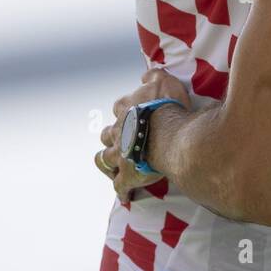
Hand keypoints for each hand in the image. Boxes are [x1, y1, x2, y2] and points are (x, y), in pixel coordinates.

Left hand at [96, 68, 191, 202]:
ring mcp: (119, 153)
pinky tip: (125, 195)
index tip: (134, 113)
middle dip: (112, 137)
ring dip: (108, 161)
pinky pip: (119, 185)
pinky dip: (121, 190)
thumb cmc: (167, 106)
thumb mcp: (164, 81)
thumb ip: (153, 76)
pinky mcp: (126, 174)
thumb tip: (144, 75)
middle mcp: (116, 130)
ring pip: (103, 158)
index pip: (119, 107)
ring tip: (116, 165)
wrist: (167, 133)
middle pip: (106, 134)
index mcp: (124, 108)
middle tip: (123, 141)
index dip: (125, 110)